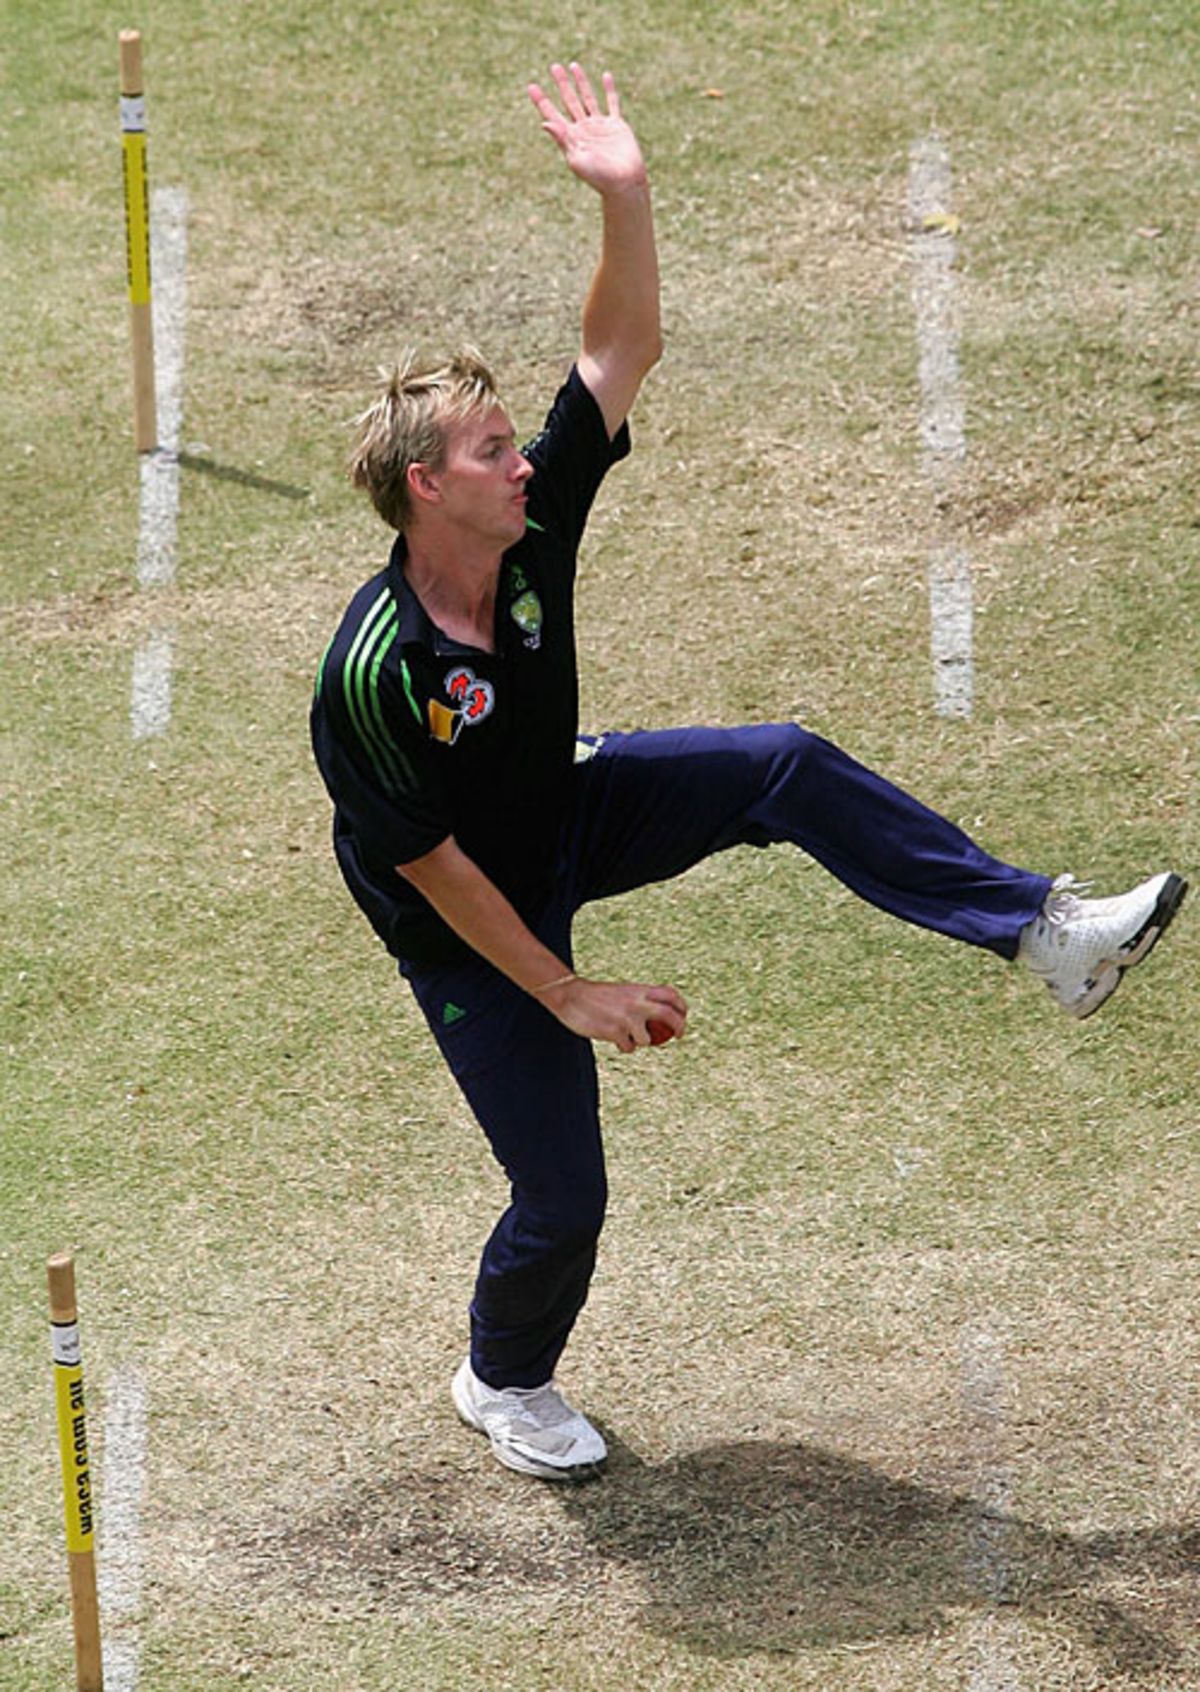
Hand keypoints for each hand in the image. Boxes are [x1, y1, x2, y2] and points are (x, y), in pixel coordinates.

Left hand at [527, 62, 647, 195]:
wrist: (624, 184)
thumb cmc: (599, 177)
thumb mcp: (576, 158)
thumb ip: (562, 139)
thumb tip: (544, 123)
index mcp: (571, 138)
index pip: (552, 115)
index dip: (541, 101)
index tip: (531, 86)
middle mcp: (583, 130)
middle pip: (569, 101)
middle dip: (562, 84)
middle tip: (554, 67)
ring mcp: (600, 126)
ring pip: (588, 98)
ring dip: (581, 82)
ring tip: (573, 65)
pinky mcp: (616, 126)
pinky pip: (612, 103)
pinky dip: (609, 89)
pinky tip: (605, 76)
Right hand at [539, 976, 687, 1052]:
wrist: (571, 995)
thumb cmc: (595, 995)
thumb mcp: (622, 992)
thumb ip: (639, 1000)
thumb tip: (656, 1016)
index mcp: (639, 990)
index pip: (670, 995)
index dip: (681, 1006)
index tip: (683, 1015)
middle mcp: (637, 1003)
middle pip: (670, 1015)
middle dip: (680, 1027)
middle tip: (679, 1035)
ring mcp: (627, 1018)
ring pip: (647, 1039)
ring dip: (640, 1041)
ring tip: (627, 1035)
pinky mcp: (615, 1032)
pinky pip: (629, 1047)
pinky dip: (625, 1046)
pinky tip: (615, 1039)